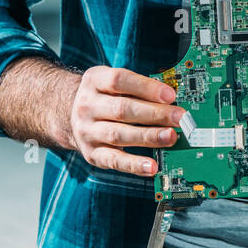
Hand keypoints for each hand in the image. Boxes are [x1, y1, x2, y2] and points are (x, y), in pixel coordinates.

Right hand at [66, 65, 186, 176]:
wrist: (68, 112)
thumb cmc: (103, 95)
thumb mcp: (112, 82)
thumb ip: (138, 87)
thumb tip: (172, 99)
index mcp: (94, 81)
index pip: (119, 80)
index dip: (146, 88)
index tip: (170, 95)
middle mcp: (87, 106)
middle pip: (122, 109)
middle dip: (155, 114)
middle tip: (179, 118)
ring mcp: (87, 131)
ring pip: (119, 134)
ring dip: (148, 137)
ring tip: (171, 137)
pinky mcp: (91, 153)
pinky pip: (114, 160)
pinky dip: (134, 164)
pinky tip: (152, 166)